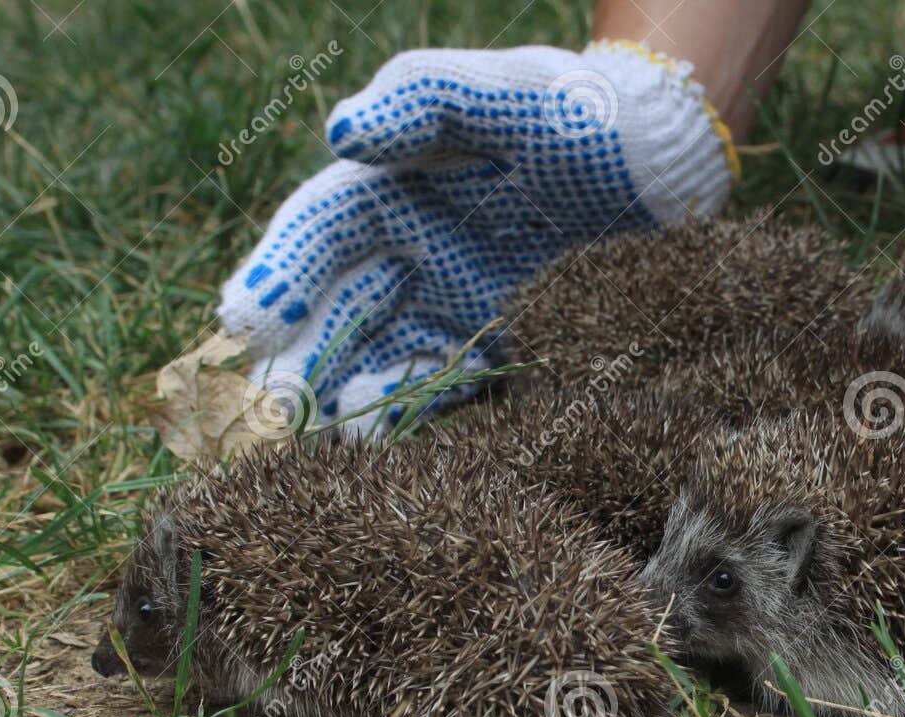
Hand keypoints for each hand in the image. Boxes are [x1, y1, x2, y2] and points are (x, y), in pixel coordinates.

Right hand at [218, 42, 733, 432]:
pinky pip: (446, 386)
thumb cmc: (574, 111)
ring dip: (342, 396)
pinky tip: (391, 440)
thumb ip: (424, 99)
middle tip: (262, 405)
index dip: (280, 272)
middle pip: (336, 308)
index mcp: (396, 188)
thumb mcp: (504, 90)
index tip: (245, 320)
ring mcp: (452, 305)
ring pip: (379, 356)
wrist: (659, 163)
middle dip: (295, 356)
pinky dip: (415, 412)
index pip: (320, 232)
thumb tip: (342, 132)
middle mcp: (412, 253)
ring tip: (315, 437)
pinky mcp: (498, 345)